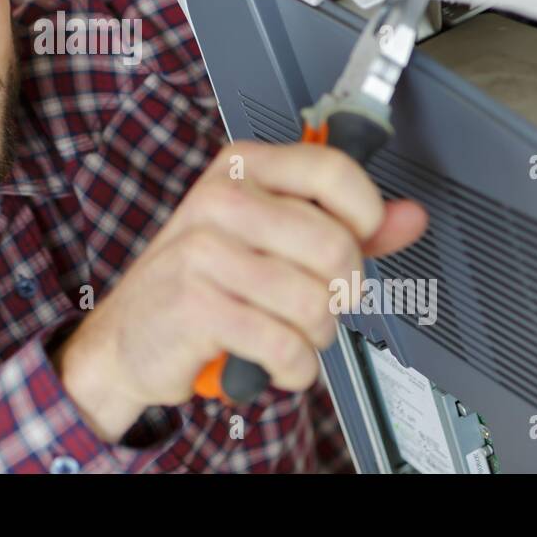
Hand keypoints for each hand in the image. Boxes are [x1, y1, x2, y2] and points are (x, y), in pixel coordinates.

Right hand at [52, 140, 426, 440]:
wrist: (127, 334)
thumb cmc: (201, 280)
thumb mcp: (267, 237)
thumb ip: (343, 224)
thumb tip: (409, 216)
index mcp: (243, 167)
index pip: (333, 170)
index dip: (366, 214)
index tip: (360, 240)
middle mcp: (220, 199)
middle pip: (335, 245)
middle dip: (341, 293)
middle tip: (316, 301)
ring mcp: (203, 251)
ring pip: (315, 303)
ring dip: (316, 337)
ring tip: (289, 332)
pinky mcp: (197, 306)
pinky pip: (285, 345)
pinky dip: (293, 368)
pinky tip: (276, 360)